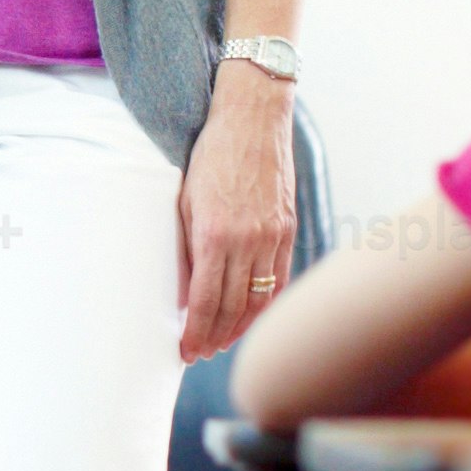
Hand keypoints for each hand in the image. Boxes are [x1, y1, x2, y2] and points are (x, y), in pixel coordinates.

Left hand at [176, 67, 295, 361]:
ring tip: (222, 342)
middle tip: (200, 353)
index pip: (204, 301)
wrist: (253, 117)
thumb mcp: (185, 200)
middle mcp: (247, 240)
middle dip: (214, 336)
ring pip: (258, 299)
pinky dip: (263, 303)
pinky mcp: (288, 228)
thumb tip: (181, 293)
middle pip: (231, 307)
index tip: (185, 351)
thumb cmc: (210, 155)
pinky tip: (250, 315)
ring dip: (239, 327)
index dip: (195, 332)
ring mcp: (272, 236)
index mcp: (214, 234)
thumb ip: (185, 248)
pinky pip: (278, 278)